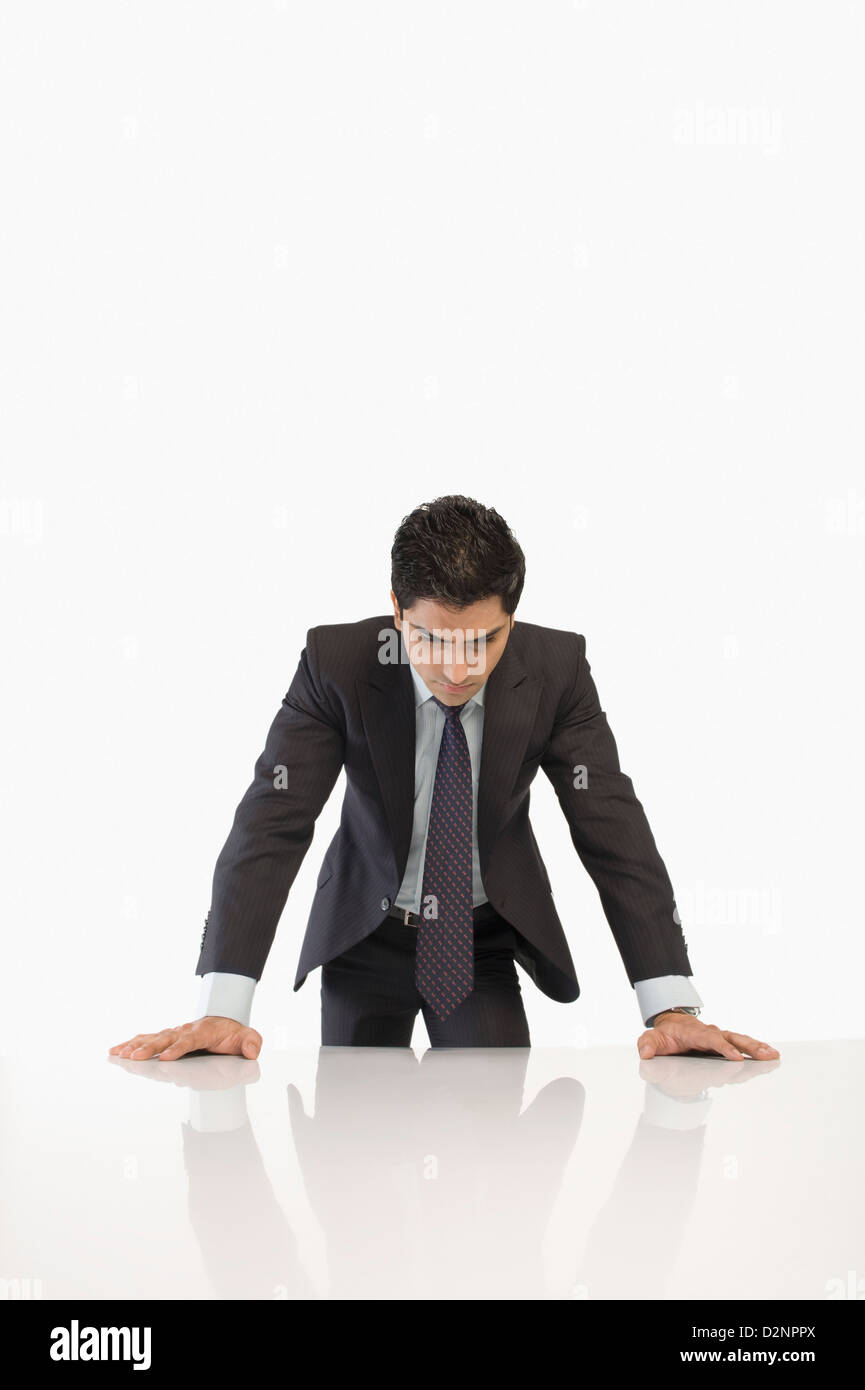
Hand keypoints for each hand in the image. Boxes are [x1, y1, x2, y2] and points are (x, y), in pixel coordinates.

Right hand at [108, 1016, 261, 1061]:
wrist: (224, 1023)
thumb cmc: (233, 1034)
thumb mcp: (247, 1037)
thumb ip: (251, 1042)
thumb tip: (252, 1051)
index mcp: (202, 1032)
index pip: (188, 1040)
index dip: (177, 1049)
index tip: (166, 1058)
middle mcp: (184, 1031)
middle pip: (165, 1039)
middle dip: (150, 1049)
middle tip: (135, 1057)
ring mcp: (173, 1034)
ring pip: (152, 1039)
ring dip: (136, 1046)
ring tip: (120, 1054)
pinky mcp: (166, 1039)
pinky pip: (147, 1040)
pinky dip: (131, 1044)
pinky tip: (117, 1051)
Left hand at [637, 1012, 779, 1060]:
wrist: (671, 1025)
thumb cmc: (664, 1035)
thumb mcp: (652, 1038)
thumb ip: (648, 1044)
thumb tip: (645, 1053)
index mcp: (694, 1033)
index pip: (710, 1040)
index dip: (723, 1048)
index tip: (736, 1058)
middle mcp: (710, 1033)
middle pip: (731, 1038)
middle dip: (749, 1047)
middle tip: (766, 1054)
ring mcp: (719, 1037)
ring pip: (740, 1041)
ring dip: (757, 1048)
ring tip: (774, 1055)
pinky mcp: (724, 1042)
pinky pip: (741, 1045)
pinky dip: (755, 1049)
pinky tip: (770, 1056)